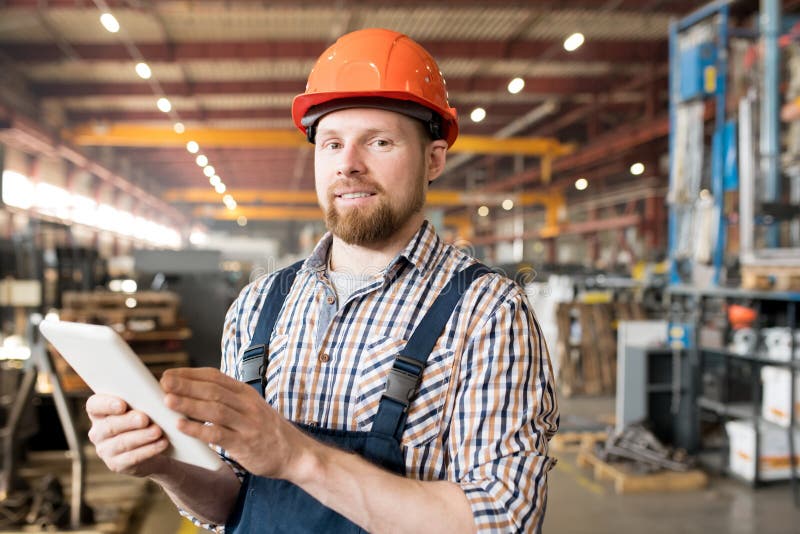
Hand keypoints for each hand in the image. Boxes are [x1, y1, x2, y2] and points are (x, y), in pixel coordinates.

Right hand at [86, 394, 169, 476]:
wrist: (155, 447)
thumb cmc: (147, 418)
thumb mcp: (142, 405)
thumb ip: (141, 396)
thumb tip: (155, 386)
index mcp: (100, 412)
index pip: (94, 405)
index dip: (106, 404)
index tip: (122, 404)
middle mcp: (98, 432)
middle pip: (109, 426)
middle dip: (128, 422)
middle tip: (144, 418)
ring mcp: (105, 450)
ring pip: (122, 443)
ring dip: (141, 436)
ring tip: (157, 431)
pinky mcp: (116, 465)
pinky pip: (132, 458)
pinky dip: (149, 450)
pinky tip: (162, 443)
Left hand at [160, 368, 312, 481]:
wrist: (294, 453)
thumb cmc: (267, 430)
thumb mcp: (251, 407)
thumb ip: (227, 399)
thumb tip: (195, 392)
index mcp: (245, 392)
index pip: (215, 377)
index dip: (190, 374)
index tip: (169, 374)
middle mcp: (247, 404)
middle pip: (212, 390)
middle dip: (186, 385)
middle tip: (163, 382)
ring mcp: (247, 423)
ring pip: (215, 410)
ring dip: (189, 404)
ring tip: (167, 400)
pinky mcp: (245, 444)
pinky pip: (218, 434)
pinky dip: (198, 429)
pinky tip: (181, 426)